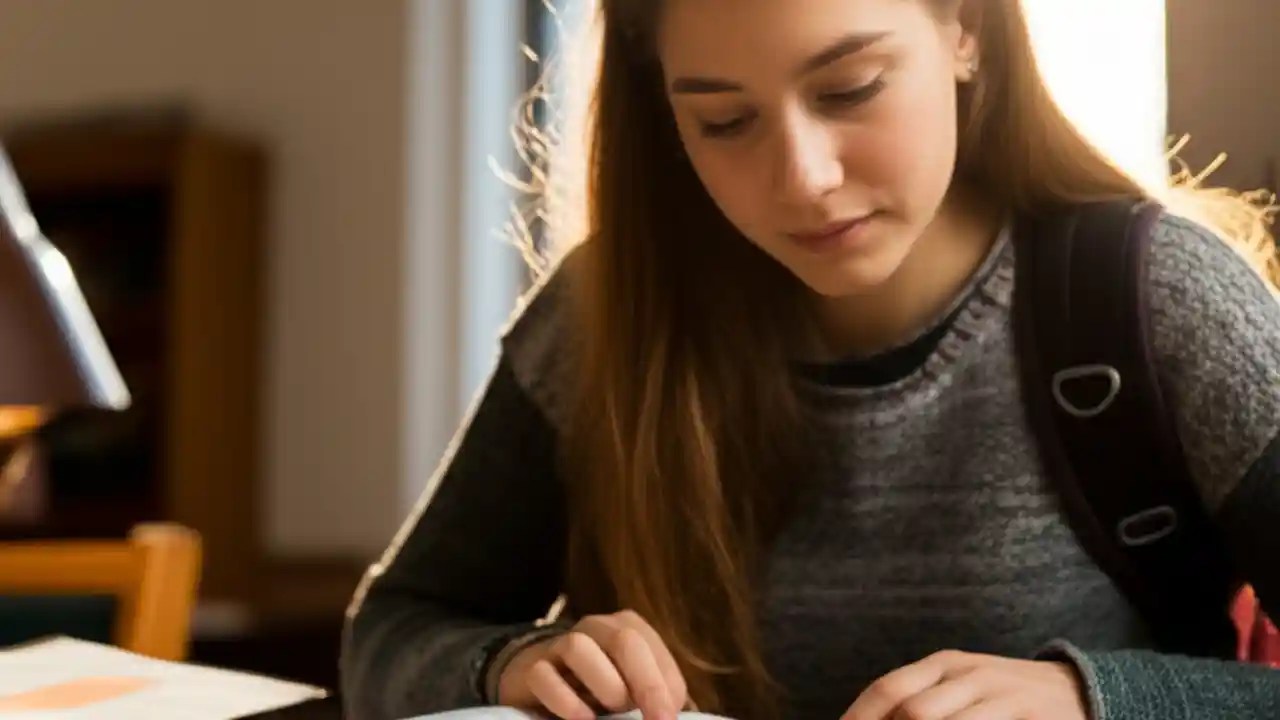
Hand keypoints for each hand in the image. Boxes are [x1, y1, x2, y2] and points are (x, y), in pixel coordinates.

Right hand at [497, 609, 687, 719]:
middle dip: (646, 685)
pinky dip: (564, 700)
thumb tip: (671, 715)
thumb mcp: (632, 689)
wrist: (541, 681)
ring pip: (579, 647)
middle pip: (624, 640)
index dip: (666, 688)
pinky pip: (543, 675)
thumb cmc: (600, 688)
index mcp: (628, 628)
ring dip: (603, 686)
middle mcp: (595, 628)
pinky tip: (581, 719)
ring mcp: (559, 643)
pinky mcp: (531, 667)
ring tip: (606, 715)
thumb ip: (655, 697)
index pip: (655, 651)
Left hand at [840, 650, 1088, 719]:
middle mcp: (968, 675)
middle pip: (913, 711)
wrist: (1073, 690)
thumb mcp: (958, 687)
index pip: (888, 689)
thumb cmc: (1000, 696)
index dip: (858, 717)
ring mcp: (1000, 696)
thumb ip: (918, 701)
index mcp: (942, 665)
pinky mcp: (1029, 718)